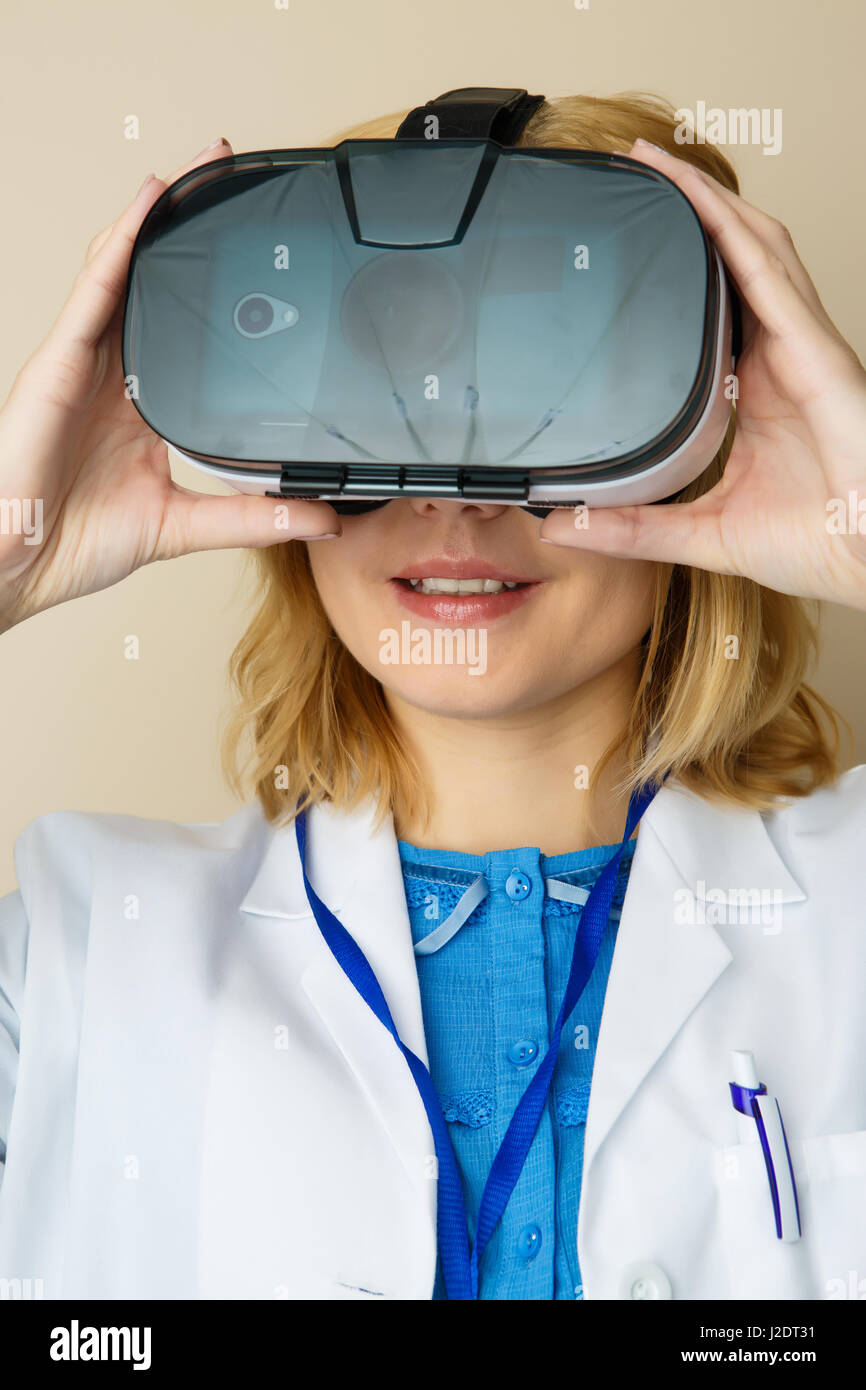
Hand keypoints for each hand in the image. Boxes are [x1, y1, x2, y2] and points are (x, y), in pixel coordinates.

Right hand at [0, 139, 340, 634]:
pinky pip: (94, 290)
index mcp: (140, 404)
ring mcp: (83, 362)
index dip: (210, 287)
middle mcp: (112, 374)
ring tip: (199, 170)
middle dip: (184, 229)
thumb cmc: (77, 541)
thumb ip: (254, 518)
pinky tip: (148, 203)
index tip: (254, 257)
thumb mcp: (185, 525)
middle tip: (228, 178)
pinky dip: (121, 243)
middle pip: (150, 283)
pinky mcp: (60, 361)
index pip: (180, 327)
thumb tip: (319, 518)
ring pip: (122, 270)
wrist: (20, 564)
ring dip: (158, 218)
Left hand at [539, 137, 865, 611]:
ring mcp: (799, 345)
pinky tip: (696, 199)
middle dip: (690, 210)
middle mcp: (776, 356)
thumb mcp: (700, 532)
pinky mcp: (813, 347)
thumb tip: (565, 528)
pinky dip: (730, 231)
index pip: (710, 307)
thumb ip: (633, 528)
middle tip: (634, 174)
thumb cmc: (814, 541)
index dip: (677, 266)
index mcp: (754, 390)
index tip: (627, 245)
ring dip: (706, 200)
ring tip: (656, 162)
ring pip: (752, 247)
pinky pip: (767, 274)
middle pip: (732, 259)